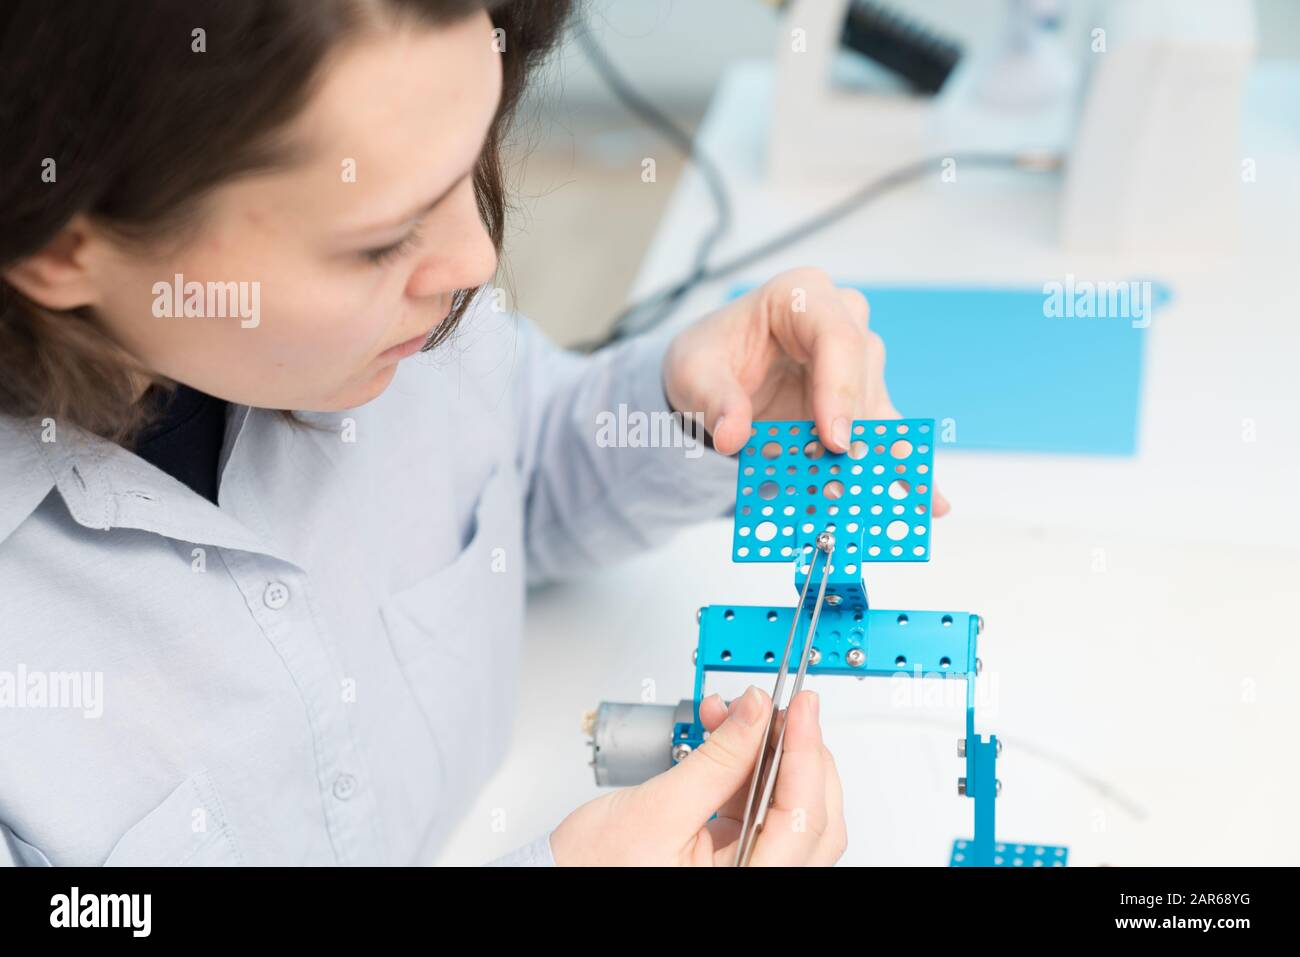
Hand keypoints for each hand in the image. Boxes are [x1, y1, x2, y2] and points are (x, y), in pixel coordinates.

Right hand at [549, 686, 845, 865]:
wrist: (559, 876)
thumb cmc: (593, 868)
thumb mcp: (658, 807)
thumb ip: (717, 759)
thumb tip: (755, 714)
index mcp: (741, 885)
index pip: (800, 816)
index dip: (806, 753)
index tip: (803, 708)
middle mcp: (754, 881)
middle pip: (810, 816)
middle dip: (796, 754)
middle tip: (780, 710)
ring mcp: (748, 871)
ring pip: (789, 811)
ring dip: (770, 757)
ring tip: (737, 719)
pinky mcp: (735, 857)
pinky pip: (761, 811)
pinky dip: (751, 772)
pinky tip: (730, 740)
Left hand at [663, 267, 949, 515]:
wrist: (712, 378)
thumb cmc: (709, 358)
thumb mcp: (693, 372)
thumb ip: (713, 401)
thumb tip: (733, 436)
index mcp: (800, 296)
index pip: (835, 335)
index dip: (840, 389)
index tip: (835, 440)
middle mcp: (840, 321)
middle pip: (861, 377)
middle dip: (854, 434)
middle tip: (845, 483)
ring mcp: (856, 362)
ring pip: (877, 409)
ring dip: (874, 458)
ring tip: (879, 504)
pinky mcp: (861, 401)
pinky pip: (887, 433)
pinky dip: (900, 467)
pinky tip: (927, 501)